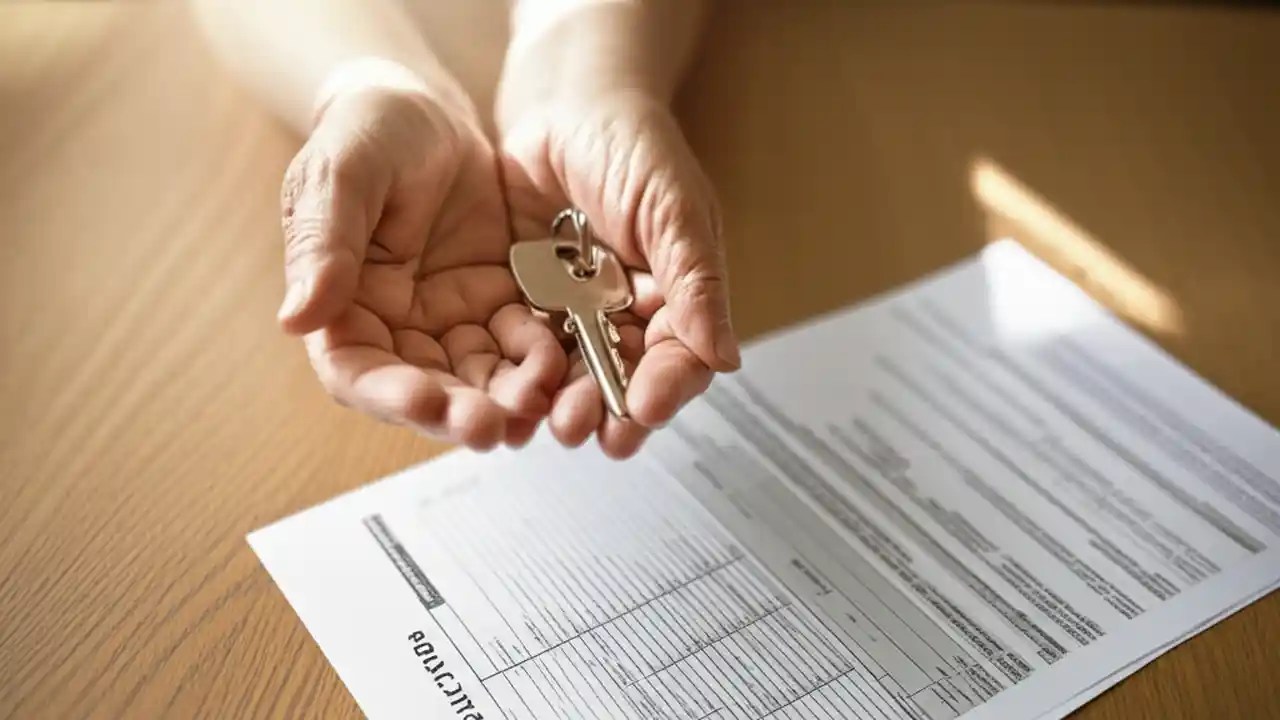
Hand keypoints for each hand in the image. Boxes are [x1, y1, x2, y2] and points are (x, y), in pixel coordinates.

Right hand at [277, 85, 564, 448]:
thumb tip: (295, 319)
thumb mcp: (342, 176)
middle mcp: (399, 330)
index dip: (390, 396)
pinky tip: (567, 364)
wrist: (428, 111)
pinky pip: (525, 345)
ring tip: (539, 398)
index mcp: (345, 309)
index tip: (426, 402)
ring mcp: (454, 323)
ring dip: (509, 398)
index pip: (359, 372)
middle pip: (428, 391)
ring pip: (482, 379)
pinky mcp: (501, 308)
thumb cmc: (369, 133)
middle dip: (459, 412)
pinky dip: (545, 361)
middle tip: (493, 425)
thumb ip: (324, 244)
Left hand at [501, 90, 739, 457]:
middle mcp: (626, 312)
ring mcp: (575, 310)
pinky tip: (512, 392)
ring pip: (573, 374)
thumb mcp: (673, 207)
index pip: (680, 357)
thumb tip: (726, 356)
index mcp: (675, 295)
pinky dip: (520, 372)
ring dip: (564, 402)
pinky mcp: (527, 302)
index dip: (667, 387)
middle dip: (610, 409)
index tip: (647, 409)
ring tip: (552, 422)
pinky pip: (524, 347)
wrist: (560, 100)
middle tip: (590, 429)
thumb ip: (696, 282)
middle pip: (625, 379)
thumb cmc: (630, 141)